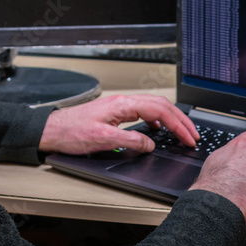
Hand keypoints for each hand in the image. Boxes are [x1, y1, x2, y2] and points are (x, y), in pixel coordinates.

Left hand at [39, 94, 198, 154]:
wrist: (52, 130)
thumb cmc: (71, 131)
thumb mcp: (103, 140)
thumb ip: (130, 142)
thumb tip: (151, 144)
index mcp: (123, 104)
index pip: (160, 111)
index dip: (178, 125)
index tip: (189, 138)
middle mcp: (123, 102)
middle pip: (161, 106)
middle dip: (180, 120)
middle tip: (193, 135)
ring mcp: (119, 106)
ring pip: (153, 107)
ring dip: (170, 119)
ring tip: (181, 132)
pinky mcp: (115, 113)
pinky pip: (143, 112)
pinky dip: (156, 119)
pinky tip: (158, 129)